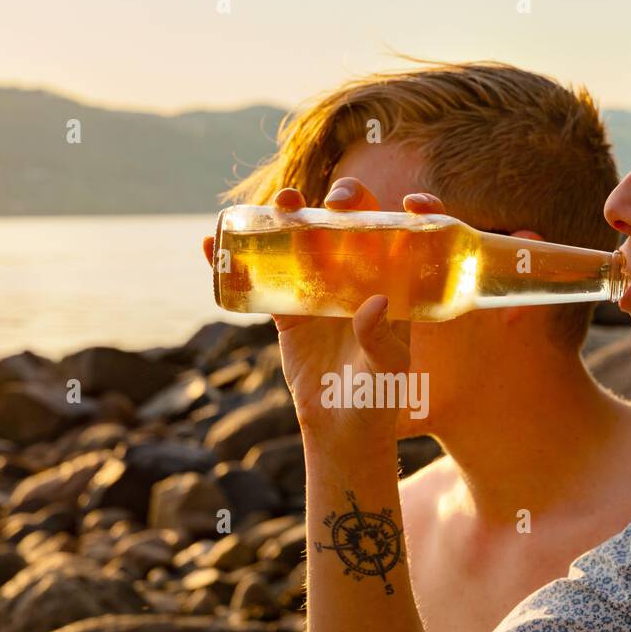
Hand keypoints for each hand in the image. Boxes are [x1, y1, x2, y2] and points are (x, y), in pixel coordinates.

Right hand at [202, 179, 446, 444]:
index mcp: (394, 286)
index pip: (410, 237)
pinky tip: (213, 243)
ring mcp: (320, 289)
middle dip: (344, 202)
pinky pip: (263, 274)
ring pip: (306, 238)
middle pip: (353, 224)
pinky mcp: (288, 308)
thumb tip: (374, 303)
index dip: (417, 210)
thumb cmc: (376, 399)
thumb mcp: (387, 370)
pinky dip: (236, 258)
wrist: (340, 430)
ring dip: (290, 213)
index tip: (412, 203)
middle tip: (334, 207)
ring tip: (281, 204)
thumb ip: (382, 340)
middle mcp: (359, 279)